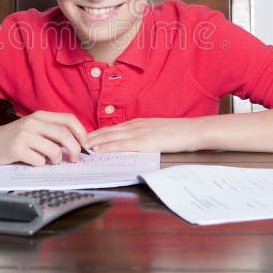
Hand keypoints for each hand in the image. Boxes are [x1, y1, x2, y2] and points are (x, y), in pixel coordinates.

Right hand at [0, 110, 88, 165]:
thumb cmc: (13, 137)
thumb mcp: (33, 127)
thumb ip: (52, 131)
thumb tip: (77, 143)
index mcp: (40, 116)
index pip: (69, 119)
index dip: (81, 132)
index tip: (85, 144)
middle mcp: (33, 122)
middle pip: (64, 135)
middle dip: (75, 149)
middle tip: (75, 158)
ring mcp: (24, 135)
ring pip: (54, 149)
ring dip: (58, 159)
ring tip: (53, 161)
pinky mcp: (16, 149)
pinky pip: (39, 161)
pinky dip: (41, 164)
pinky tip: (35, 162)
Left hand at [86, 118, 201, 152]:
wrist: (194, 130)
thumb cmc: (180, 133)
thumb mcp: (159, 131)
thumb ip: (147, 135)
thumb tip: (137, 143)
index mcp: (140, 123)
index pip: (114, 128)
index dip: (100, 133)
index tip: (88, 137)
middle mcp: (136, 125)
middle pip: (109, 130)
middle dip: (93, 137)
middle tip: (78, 142)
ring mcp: (140, 133)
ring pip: (111, 136)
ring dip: (95, 141)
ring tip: (82, 146)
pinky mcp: (145, 142)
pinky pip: (122, 144)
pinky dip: (108, 146)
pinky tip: (99, 149)